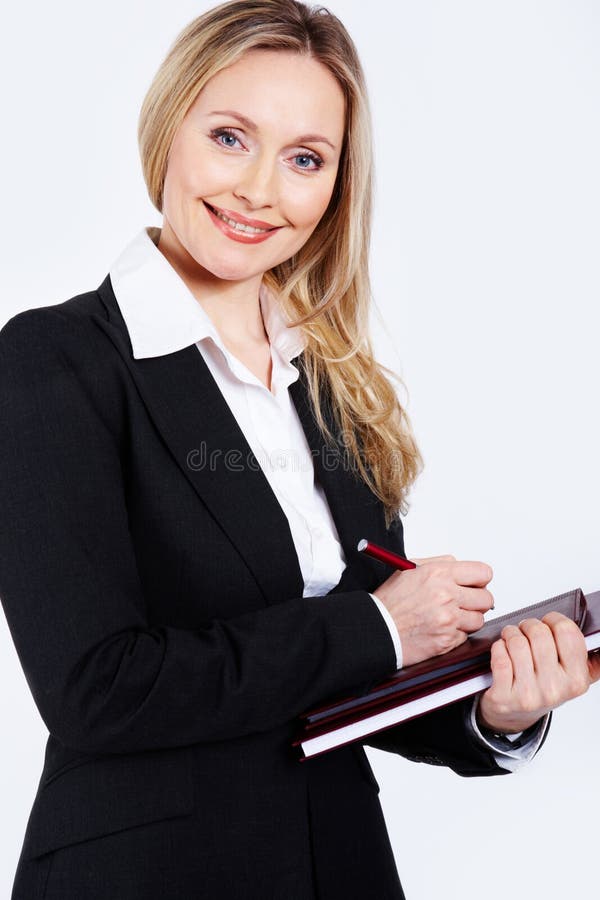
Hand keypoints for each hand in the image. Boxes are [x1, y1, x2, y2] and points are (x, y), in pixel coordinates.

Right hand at [373, 554, 493, 666]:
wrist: (377, 630)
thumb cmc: (390, 602)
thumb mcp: (410, 569)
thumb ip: (439, 564)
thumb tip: (459, 565)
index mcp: (439, 574)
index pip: (483, 573)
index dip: (480, 580)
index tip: (475, 585)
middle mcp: (446, 595)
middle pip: (486, 598)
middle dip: (477, 601)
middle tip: (465, 603)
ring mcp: (448, 619)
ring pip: (479, 619)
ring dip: (468, 620)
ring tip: (450, 618)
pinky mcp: (448, 639)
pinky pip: (466, 636)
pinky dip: (456, 634)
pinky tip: (440, 629)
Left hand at [477, 611, 599, 733]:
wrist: (515, 714)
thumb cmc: (544, 687)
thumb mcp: (573, 676)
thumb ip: (590, 658)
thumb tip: (597, 637)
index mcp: (577, 679)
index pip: (567, 632)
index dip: (554, 619)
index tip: (548, 622)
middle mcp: (555, 689)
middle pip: (539, 633)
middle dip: (529, 625)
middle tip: (525, 629)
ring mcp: (529, 694)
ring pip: (517, 642)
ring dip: (511, 634)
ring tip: (511, 638)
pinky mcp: (504, 696)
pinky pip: (500, 657)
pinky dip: (498, 647)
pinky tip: (502, 652)